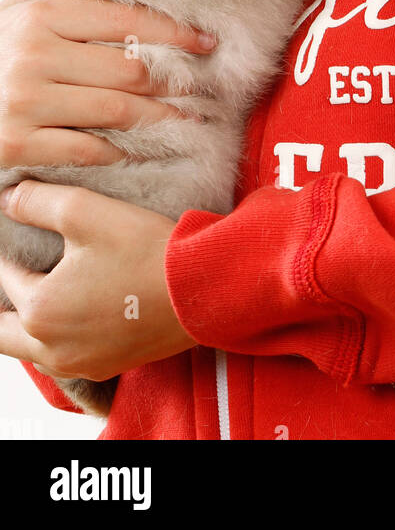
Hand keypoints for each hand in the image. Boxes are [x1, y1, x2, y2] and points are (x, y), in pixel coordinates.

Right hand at [0, 0, 216, 169]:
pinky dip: (117, 150)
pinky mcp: (17, 145)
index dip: (175, 32)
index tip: (207, 42)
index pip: (126, 20)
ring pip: (118, 111)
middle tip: (204, 89)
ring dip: (160, 119)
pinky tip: (133, 147)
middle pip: (130, 69)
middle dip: (174, 81)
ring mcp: (23, 102)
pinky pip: (89, 149)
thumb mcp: (16, 9)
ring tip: (186, 120)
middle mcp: (32, 55)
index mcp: (40, 16)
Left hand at [0, 180, 196, 381]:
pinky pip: (65, 360)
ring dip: (29, 325)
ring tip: (49, 291)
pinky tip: (78, 314)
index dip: (10, 253)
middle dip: (7, 301)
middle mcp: (51, 348)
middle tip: (23, 272)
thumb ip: (37, 203)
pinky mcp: (107, 367)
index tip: (22, 235)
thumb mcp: (85, 211)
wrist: (202, 287)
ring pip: (31, 351)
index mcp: (39, 310)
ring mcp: (80, 363)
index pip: (5, 277)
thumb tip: (7, 199)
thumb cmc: (145, 250)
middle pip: (2, 332)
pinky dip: (59, 340)